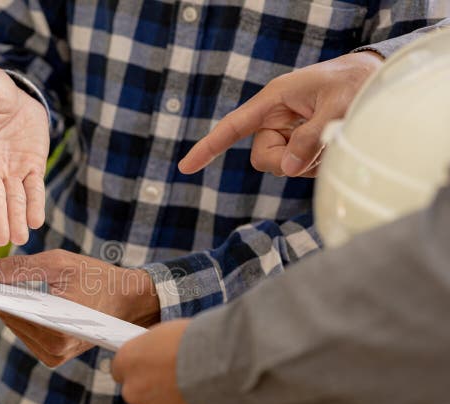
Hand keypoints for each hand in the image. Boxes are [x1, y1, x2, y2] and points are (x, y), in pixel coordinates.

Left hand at [0, 250, 160, 366]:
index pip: (8, 311)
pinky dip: (24, 315)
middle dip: (0, 297)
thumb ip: (20, 268)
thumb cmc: (98, 279)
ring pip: (18, 327)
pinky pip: (29, 333)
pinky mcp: (56, 356)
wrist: (131, 300)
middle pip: (10, 320)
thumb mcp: (59, 264)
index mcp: (55, 332)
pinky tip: (21, 297)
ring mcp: (54, 356)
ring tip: (3, 283)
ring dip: (11, 306)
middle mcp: (53, 351)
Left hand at [112, 321, 222, 403]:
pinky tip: (210, 403)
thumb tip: (157, 357)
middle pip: (139, 393)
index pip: (121, 369)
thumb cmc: (198, 340)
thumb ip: (154, 351)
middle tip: (180, 379)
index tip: (151, 367)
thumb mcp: (167, 333)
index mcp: (128, 361)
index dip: (139, 368)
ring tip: (201, 391)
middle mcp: (134, 391)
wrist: (226, 365)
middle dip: (155, 389)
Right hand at [178, 51, 383, 177]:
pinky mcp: (300, 144)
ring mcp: (288, 133)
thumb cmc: (353, 82)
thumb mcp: (336, 107)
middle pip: (263, 158)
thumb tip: (287, 170)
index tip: (185, 167)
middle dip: (289, 160)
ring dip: (309, 162)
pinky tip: (333, 143)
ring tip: (334, 137)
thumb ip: (311, 138)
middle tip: (321, 146)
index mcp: (273, 100)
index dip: (208, 148)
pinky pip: (300, 167)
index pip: (232, 127)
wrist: (373, 77)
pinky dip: (318, 163)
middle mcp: (276, 118)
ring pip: (284, 166)